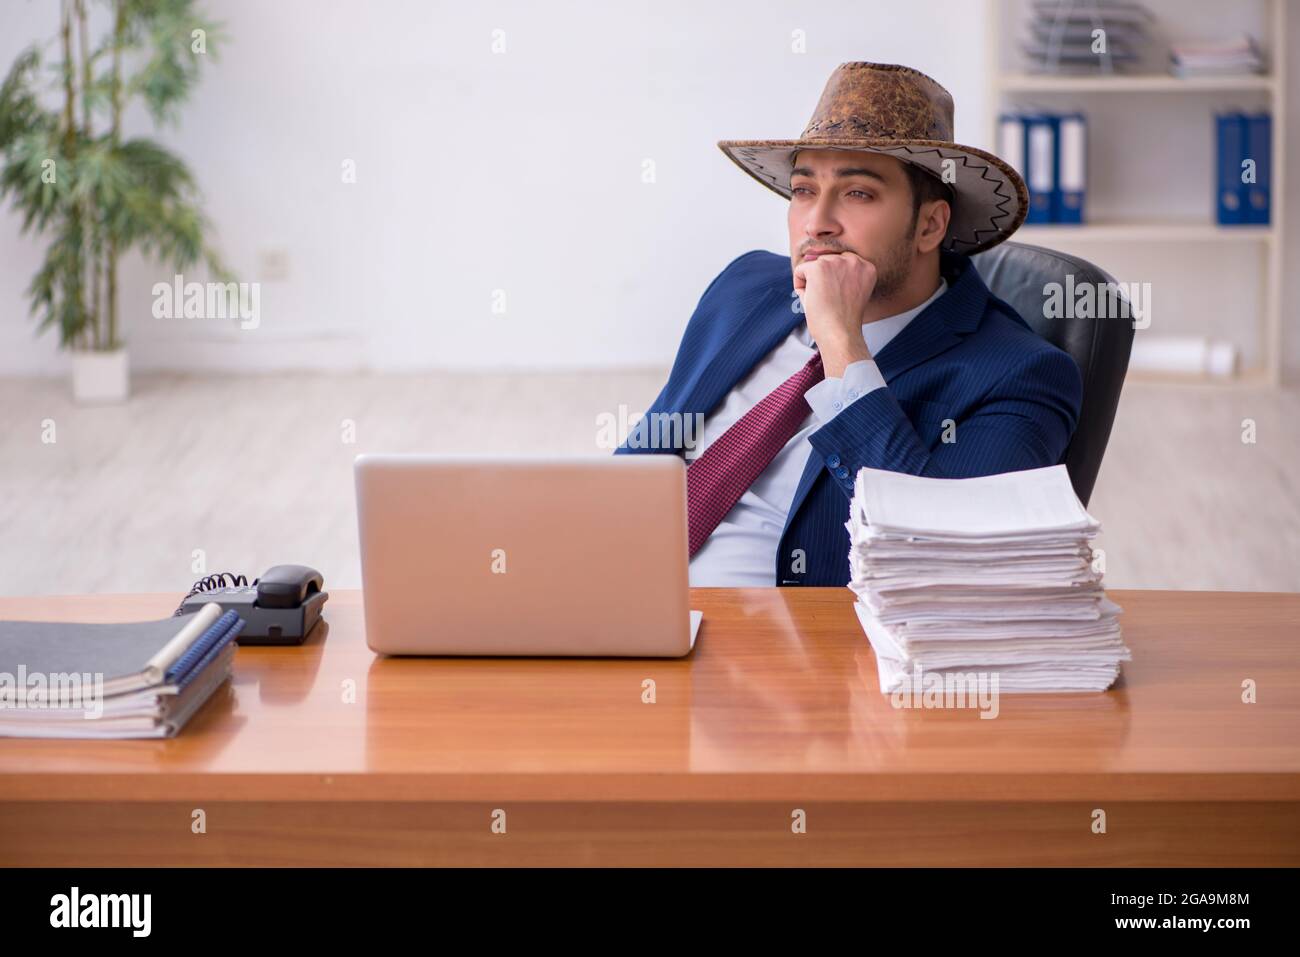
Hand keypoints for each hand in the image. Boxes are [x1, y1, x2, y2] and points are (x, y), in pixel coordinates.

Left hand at [793, 251, 874, 376]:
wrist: (840, 334)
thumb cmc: (843, 319)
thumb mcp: (850, 291)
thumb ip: (839, 273)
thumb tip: (810, 256)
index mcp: (866, 267)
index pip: (841, 263)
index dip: (834, 281)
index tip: (837, 298)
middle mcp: (854, 260)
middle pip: (826, 262)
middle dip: (821, 280)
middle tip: (830, 302)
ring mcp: (836, 262)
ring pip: (813, 266)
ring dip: (811, 283)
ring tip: (822, 301)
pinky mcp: (818, 268)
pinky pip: (800, 270)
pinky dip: (799, 286)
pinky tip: (812, 299)